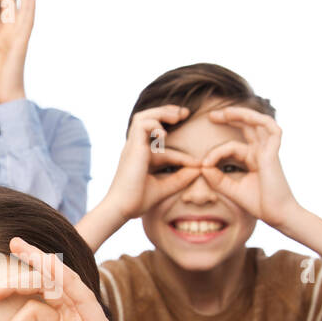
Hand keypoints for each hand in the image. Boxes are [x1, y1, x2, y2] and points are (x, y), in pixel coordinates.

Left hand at [0, 237, 167, 320]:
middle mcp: (77, 320)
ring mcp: (88, 319)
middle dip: (14, 283)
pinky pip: (77, 290)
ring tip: (15, 247)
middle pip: (42, 289)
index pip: (33, 312)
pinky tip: (43, 258)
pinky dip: (60, 272)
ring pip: (58, 281)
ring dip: (36, 261)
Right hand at [101, 105, 203, 219]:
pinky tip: (165, 135)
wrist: (122, 208)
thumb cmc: (138, 201)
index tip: (198, 163)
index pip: (164, 148)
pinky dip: (155, 124)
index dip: (182, 155)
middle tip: (184, 113)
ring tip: (177, 116)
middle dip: (167, 113)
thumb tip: (199, 170)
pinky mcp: (132, 147)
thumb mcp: (165, 188)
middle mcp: (135, 148)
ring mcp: (132, 146)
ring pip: (143, 117)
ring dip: (161, 112)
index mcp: (141, 157)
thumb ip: (181, 179)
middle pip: (148, 119)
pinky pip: (142, 124)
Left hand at [199, 106, 300, 229]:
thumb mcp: (232, 189)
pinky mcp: (274, 152)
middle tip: (211, 115)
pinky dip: (258, 119)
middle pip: (248, 126)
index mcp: (254, 159)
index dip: (215, 152)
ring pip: (258, 122)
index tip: (203, 164)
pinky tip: (243, 116)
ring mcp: (269, 150)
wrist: (277, 215)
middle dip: (230, 117)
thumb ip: (217, 178)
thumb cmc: (259, 204)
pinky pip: (271, 128)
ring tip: (224, 112)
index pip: (232, 146)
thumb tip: (202, 166)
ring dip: (242, 114)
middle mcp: (262, 152)